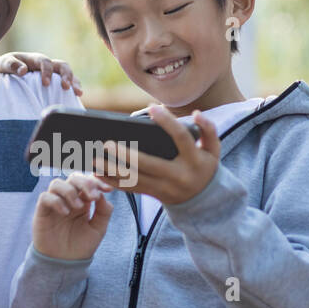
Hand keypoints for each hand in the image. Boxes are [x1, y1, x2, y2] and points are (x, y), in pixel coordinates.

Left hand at [0, 52, 84, 94]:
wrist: (2, 72)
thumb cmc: (2, 68)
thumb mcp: (3, 64)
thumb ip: (12, 65)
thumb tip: (23, 70)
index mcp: (35, 59)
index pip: (45, 62)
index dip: (47, 72)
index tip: (46, 84)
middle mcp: (46, 65)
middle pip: (62, 65)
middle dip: (66, 75)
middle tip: (66, 87)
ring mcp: (51, 73)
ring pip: (68, 74)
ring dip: (74, 82)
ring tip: (78, 93)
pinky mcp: (53, 82)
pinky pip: (67, 83)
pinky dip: (73, 88)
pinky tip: (76, 98)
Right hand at [31, 172, 113, 259]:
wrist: (65, 264)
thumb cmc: (81, 246)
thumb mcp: (99, 229)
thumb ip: (104, 211)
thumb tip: (103, 195)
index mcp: (84, 201)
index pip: (89, 182)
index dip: (98, 181)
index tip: (108, 189)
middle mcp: (69, 199)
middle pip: (73, 178)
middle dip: (85, 183)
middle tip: (93, 197)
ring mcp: (55, 204)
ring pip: (57, 183)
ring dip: (70, 191)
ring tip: (78, 207)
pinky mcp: (42, 212)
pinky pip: (45, 197)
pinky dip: (56, 201)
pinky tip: (65, 212)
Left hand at [93, 105, 219, 203]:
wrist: (205, 200)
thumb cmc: (205, 166)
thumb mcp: (213, 149)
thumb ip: (208, 129)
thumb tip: (196, 114)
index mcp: (194, 160)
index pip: (180, 138)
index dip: (167, 122)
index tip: (152, 108)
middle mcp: (178, 175)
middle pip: (149, 164)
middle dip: (126, 154)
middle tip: (106, 143)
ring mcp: (164, 188)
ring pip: (135, 179)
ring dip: (112, 170)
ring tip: (95, 160)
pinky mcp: (153, 194)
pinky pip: (131, 188)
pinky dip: (112, 181)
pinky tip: (98, 173)